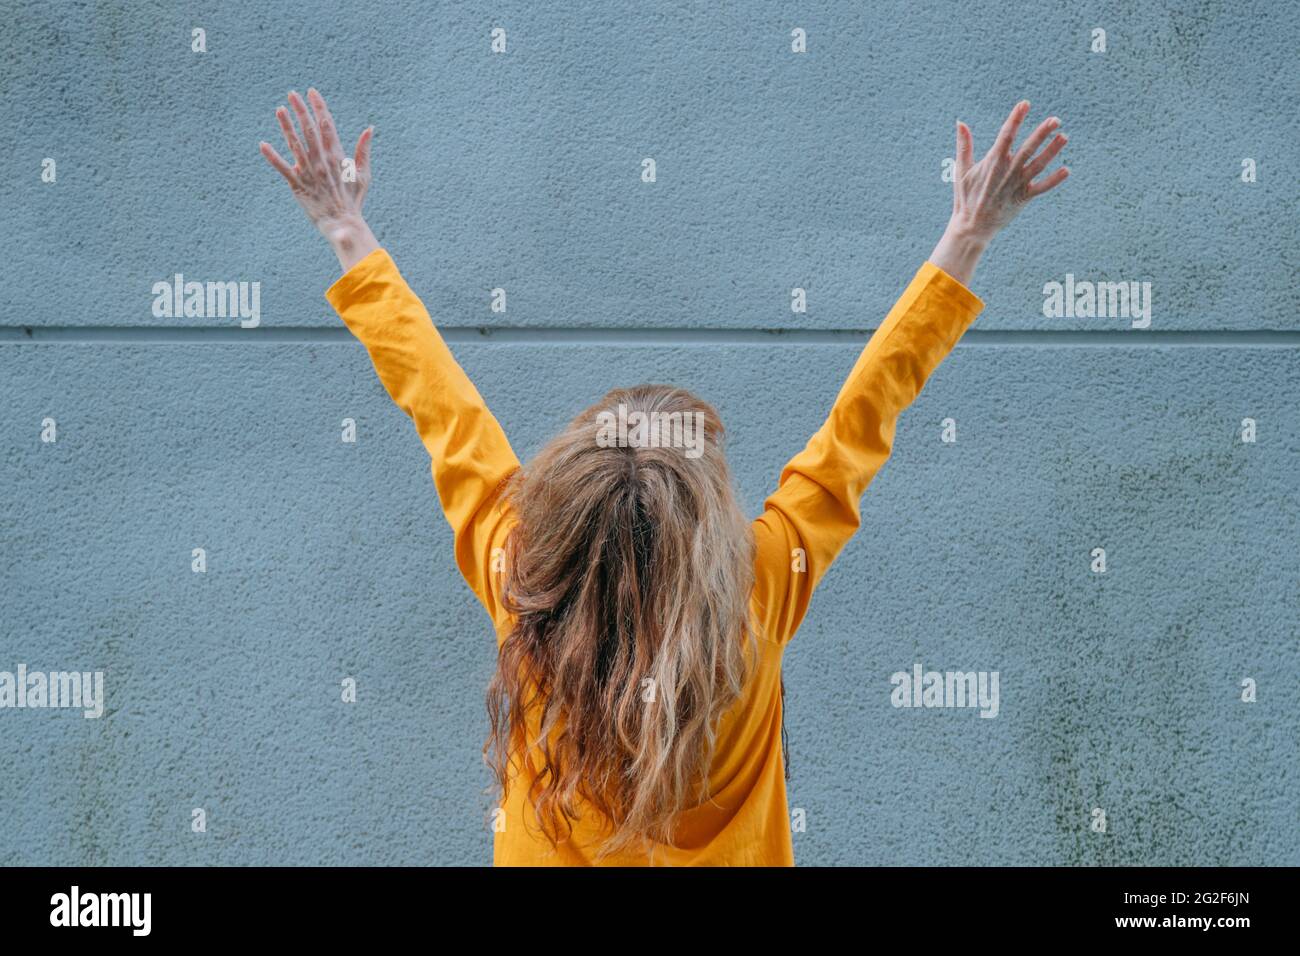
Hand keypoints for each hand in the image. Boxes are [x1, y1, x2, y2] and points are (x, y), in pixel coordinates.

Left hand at [259, 88, 378, 270]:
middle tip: (292, 94)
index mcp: (338, 157)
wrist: (343, 224)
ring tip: (279, 110)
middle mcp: (322, 162)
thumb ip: (364, 151)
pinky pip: (283, 169)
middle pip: (310, 131)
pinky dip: (273, 157)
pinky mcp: (298, 185)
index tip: (312, 92)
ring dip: (287, 127)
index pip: (327, 126)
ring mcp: (309, 173)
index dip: (319, 107)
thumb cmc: (353, 200)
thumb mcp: (363, 175)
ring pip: (296, 145)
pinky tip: (263, 144)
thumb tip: (370, 129)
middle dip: (301, 111)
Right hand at [929, 100, 1069, 284]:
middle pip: (1028, 148)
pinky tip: (1066, 170)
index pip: (1006, 135)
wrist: (972, 227)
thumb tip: (960, 122)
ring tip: (1064, 136)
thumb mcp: (961, 170)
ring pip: (1038, 165)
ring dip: (1052, 151)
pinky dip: (1054, 180)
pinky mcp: (1024, 198)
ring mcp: (1017, 185)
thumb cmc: (965, 198)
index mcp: (992, 162)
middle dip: (1042, 133)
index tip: (1025, 104)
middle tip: (1056, 119)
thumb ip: (964, 146)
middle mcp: (1007, 171)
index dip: (1016, 118)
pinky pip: (1042, 188)